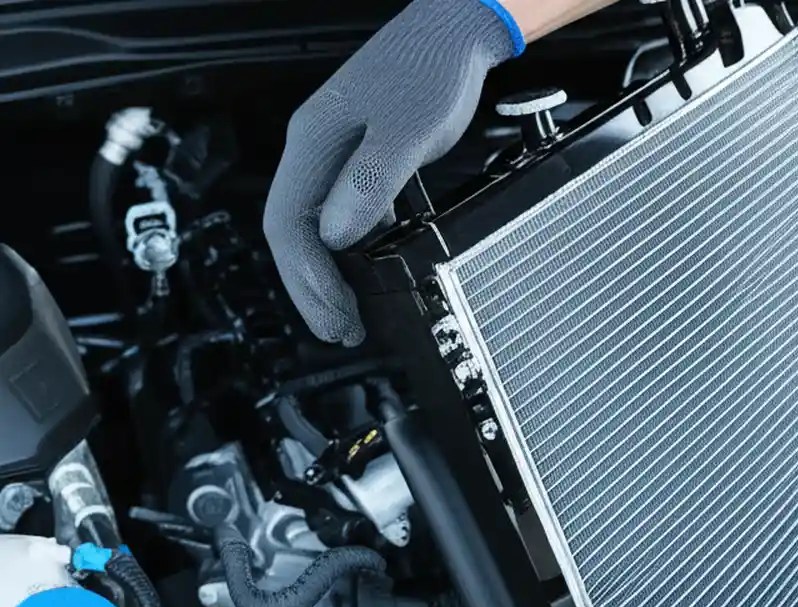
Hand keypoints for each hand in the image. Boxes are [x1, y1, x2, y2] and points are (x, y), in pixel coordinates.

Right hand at [263, 0, 522, 345]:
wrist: (457, 31)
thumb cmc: (433, 69)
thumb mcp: (407, 129)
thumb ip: (371, 181)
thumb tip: (337, 235)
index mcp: (312, 141)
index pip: (287, 225)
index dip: (305, 279)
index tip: (333, 315)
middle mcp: (315, 150)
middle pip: (293, 233)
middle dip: (312, 289)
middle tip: (340, 331)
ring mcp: (337, 155)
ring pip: (316, 228)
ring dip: (330, 276)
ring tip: (350, 316)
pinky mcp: (362, 160)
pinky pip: (343, 215)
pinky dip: (352, 251)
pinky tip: (370, 272)